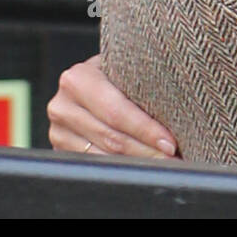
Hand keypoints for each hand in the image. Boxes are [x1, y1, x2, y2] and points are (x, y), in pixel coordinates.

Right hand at [47, 54, 180, 158]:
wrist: (89, 78)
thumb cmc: (114, 71)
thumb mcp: (121, 68)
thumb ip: (137, 82)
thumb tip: (178, 105)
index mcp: (77, 79)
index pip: (115, 112)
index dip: (145, 130)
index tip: (170, 143)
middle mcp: (62, 106)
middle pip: (112, 139)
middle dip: (147, 152)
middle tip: (174, 159)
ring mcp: (58, 132)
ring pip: (105, 156)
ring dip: (139, 163)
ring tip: (165, 165)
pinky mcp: (61, 151)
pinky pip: (96, 165)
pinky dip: (123, 167)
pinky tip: (144, 166)